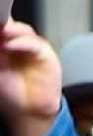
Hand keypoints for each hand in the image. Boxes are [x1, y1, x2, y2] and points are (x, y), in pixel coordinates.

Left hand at [0, 18, 61, 135]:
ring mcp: (32, 47)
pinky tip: (10, 45)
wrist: (29, 112)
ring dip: (10, 29)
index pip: (1, 25)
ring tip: (1, 32)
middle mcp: (18, 42)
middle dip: (2, 22)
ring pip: (22, 30)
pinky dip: (22, 42)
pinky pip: (34, 44)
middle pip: (10, 24)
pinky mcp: (45, 53)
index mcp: (4, 44)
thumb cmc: (11, 94)